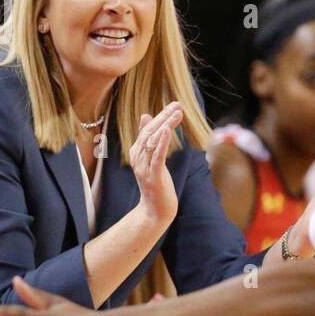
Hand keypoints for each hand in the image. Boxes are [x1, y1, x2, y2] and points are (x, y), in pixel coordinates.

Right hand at [130, 102, 183, 225]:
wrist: (155, 211)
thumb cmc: (156, 184)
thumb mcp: (152, 160)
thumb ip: (149, 140)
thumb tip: (146, 116)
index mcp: (137, 153)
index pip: (147, 129)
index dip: (160, 116)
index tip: (174, 105)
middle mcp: (137, 158)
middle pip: (149, 132)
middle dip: (164, 117)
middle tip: (177, 104)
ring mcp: (144, 167)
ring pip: (153, 141)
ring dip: (165, 125)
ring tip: (177, 113)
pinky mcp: (153, 175)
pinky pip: (156, 156)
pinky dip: (161, 142)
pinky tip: (167, 130)